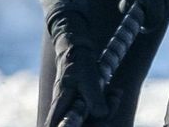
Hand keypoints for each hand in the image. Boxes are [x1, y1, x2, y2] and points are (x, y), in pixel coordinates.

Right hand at [45, 11, 105, 126]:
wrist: (80, 50)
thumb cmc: (79, 62)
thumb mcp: (88, 77)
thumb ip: (94, 97)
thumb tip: (102, 115)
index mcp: (60, 106)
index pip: (52, 126)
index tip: (78, 125)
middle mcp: (66, 112)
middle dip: (99, 122)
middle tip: (111, 106)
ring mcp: (77, 110)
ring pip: (93, 122)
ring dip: (109, 111)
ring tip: (115, 95)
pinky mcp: (86, 106)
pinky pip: (100, 113)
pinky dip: (110, 105)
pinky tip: (116, 93)